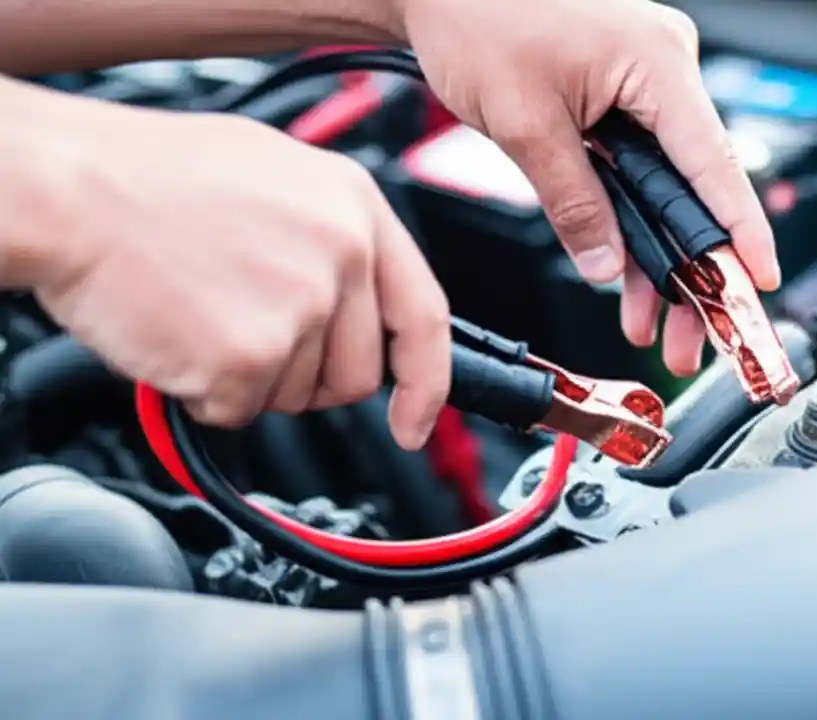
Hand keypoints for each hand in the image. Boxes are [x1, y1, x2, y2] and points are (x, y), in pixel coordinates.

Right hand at [31, 107, 448, 449]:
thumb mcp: (274, 176)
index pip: (426, 315)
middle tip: (248, 337)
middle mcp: (341, 256)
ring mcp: (300, 309)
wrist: (68, 188)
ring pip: (298, 396)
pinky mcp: (249, 357)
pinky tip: (179, 334)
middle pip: (358, 373)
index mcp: (355, 207)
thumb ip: (331, 239)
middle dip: (309, 378)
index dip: (427, 381)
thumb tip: (361, 303)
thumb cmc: (148, 177)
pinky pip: (241, 410)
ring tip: (202, 311)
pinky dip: (204, 392)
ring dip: (251, 378)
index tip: (417, 421)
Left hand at [401, 0, 780, 375]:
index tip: (760, 280)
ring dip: (656, 251)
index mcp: (658, 61)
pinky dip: (631, 214)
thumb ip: (573, 202)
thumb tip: (605, 263)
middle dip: (689, 267)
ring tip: (648, 319)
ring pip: (665, 183)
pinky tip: (626, 269)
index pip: (714, 163)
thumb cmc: (478, 16)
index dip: (741, 231)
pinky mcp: (620, 88)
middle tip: (690, 333)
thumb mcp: (526, 125)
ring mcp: (645, 76)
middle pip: (693, 185)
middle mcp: (664, 65)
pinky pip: (640, 162)